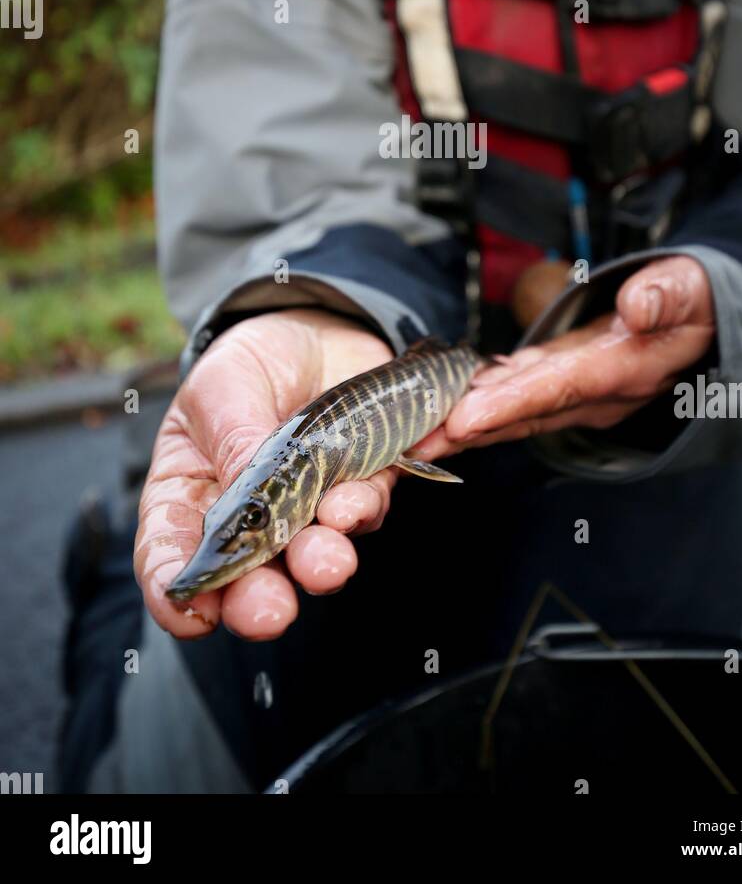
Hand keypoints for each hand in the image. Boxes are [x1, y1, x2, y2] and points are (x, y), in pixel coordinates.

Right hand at [135, 310, 393, 640]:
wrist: (318, 328)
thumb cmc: (248, 363)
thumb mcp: (223, 388)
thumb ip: (234, 440)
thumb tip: (251, 497)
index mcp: (189, 494)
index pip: (169, 555)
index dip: (177, 594)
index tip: (193, 616)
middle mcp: (249, 518)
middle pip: (248, 575)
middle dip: (259, 599)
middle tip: (270, 612)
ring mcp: (309, 508)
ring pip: (314, 551)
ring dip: (320, 560)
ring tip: (328, 558)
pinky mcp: (361, 486)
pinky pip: (368, 507)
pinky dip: (364, 508)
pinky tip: (357, 500)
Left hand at [412, 255, 714, 456]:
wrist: (709, 322)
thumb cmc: (698, 301)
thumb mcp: (693, 288)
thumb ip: (667, 294)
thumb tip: (638, 304)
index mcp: (624, 369)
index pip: (560, 389)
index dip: (510, 404)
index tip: (462, 418)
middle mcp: (595, 392)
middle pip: (523, 413)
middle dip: (465, 430)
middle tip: (408, 441)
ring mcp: (577, 390)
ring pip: (513, 411)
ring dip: (462, 424)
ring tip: (410, 433)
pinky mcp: (563, 379)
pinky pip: (515, 397)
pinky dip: (478, 403)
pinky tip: (440, 402)